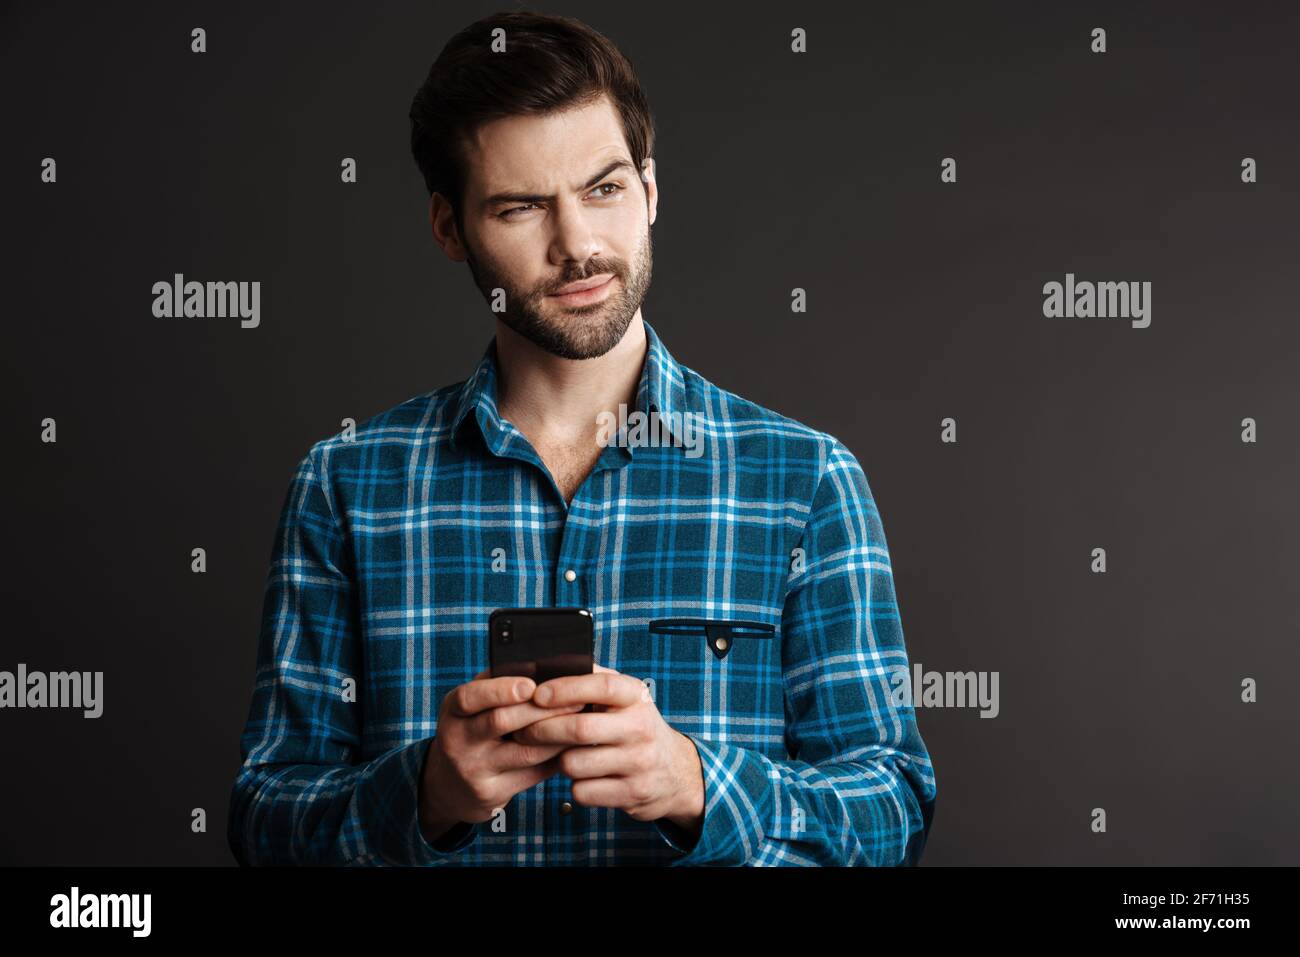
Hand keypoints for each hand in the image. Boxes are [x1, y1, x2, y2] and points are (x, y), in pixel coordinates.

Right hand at [419, 668, 585, 841]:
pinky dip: (556, 757)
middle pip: (502, 721)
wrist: (450, 786)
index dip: (500, 690)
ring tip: (582, 721)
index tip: (530, 685)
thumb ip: (498, 686)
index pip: (470, 697)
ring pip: (525, 751)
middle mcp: (457, 741)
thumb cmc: (472, 731)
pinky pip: (533, 774)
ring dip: (558, 735)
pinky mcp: (491, 793)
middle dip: (542, 709)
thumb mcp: (472, 708)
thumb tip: (544, 667)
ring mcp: (473, 770)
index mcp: (452, 711)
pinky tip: (572, 746)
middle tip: (577, 700)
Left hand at [512, 664, 704, 833]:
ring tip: (561, 755)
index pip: (601, 686)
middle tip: (524, 731)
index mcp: (637, 697)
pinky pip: (582, 791)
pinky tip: (583, 777)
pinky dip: (574, 785)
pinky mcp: (633, 793)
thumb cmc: (635, 728)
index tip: (537, 695)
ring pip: (574, 764)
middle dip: (542, 730)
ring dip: (558, 761)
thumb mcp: (626, 699)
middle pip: (580, 729)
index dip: (566, 689)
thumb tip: (546, 669)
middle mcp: (641, 728)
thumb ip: (593, 682)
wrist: (675, 773)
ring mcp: (639, 763)